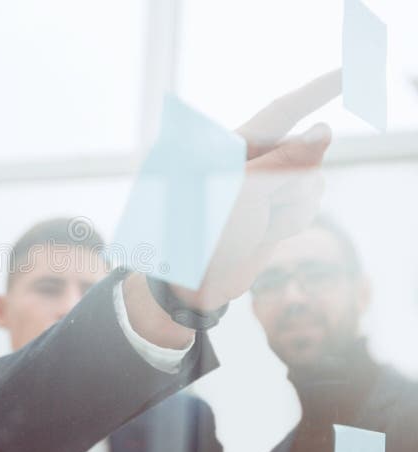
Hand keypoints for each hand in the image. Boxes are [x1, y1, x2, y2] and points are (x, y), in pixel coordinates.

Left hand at [174, 69, 340, 309]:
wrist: (192, 288)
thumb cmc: (202, 234)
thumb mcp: (242, 193)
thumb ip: (287, 160)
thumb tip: (325, 130)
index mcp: (227, 146)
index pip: (280, 111)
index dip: (317, 90)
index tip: (350, 73)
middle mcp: (246, 160)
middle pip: (301, 151)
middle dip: (290, 181)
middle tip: (253, 207)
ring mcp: (261, 186)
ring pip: (310, 180)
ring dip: (290, 206)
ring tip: (253, 225)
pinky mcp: (272, 209)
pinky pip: (306, 204)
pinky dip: (291, 221)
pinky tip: (262, 235)